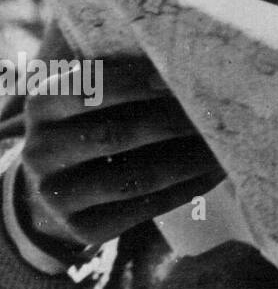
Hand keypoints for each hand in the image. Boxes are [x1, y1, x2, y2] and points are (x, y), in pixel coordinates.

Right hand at [20, 58, 222, 250]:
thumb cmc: (95, 121)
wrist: (57, 189)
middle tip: (216, 113)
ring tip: (227, 145)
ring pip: (136, 178)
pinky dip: (188, 188)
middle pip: (115, 135)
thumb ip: (126, 76)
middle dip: (172, 123)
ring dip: (190, 161)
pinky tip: (217, 172)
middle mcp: (40, 151)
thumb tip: (192, 60)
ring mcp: (57, 195)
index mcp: (42, 104)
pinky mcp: (83, 228)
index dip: (135, 83)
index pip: (88, 89)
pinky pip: (145, 208)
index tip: (179, 75)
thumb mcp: (92, 94)